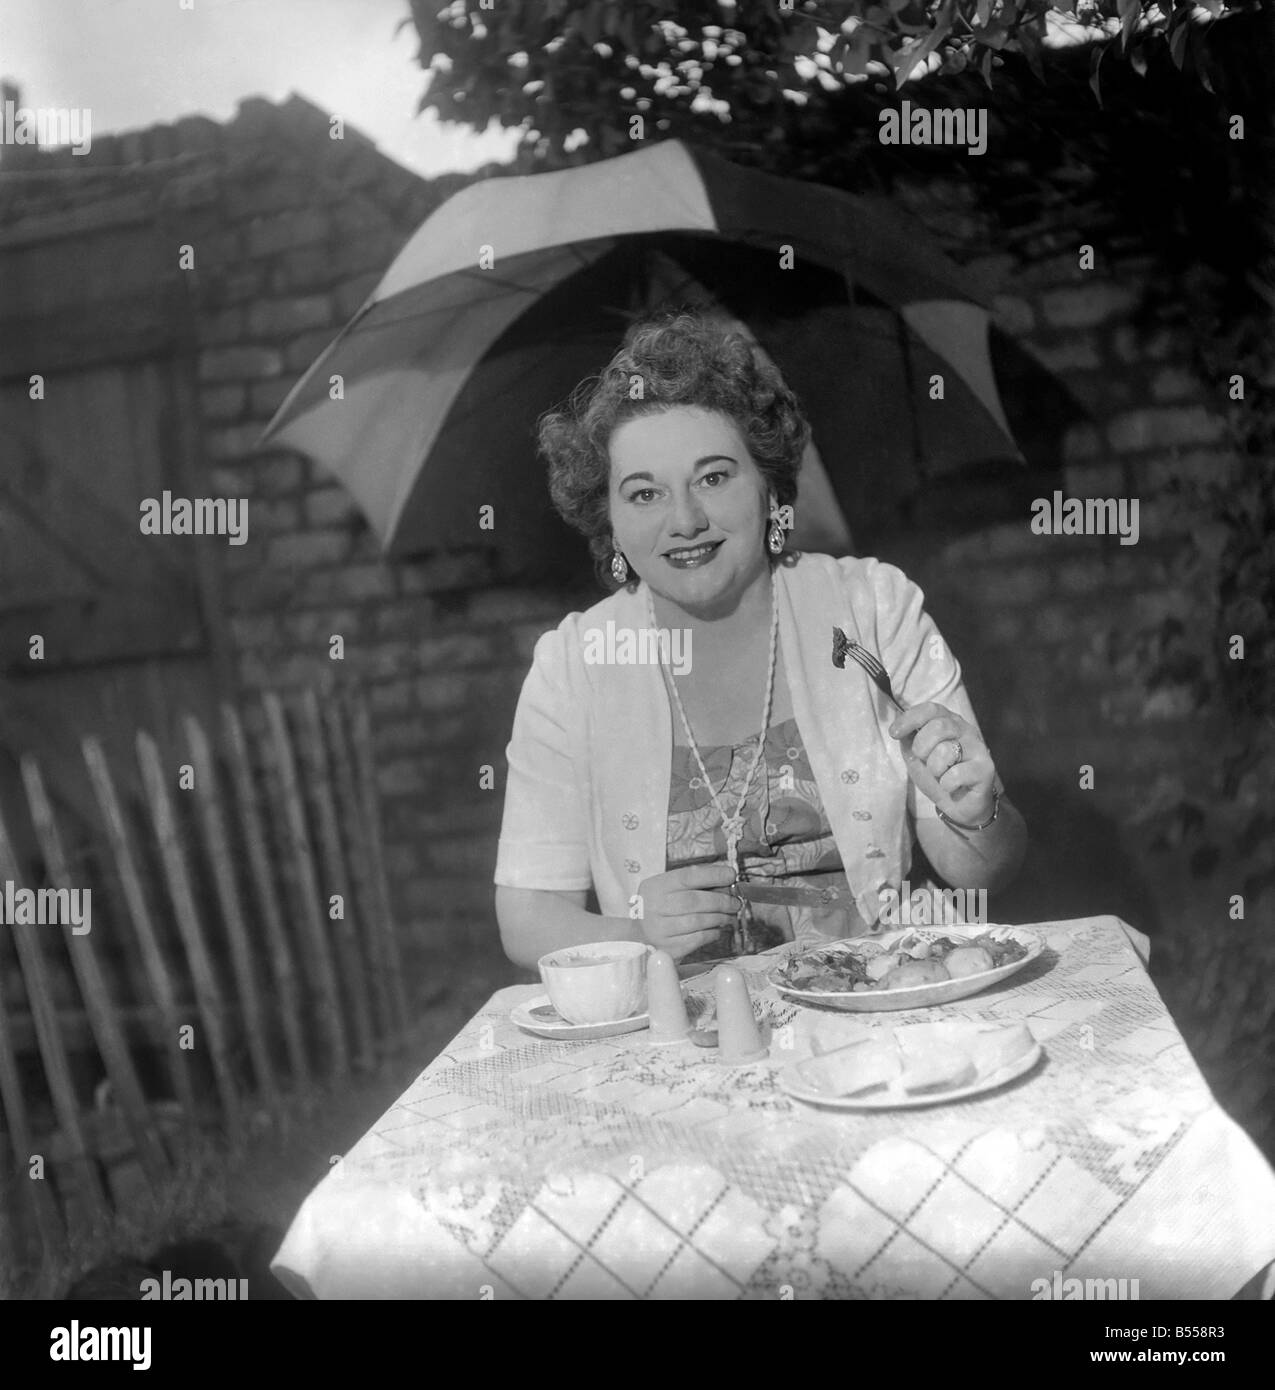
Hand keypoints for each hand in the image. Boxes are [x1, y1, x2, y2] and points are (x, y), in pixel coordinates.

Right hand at [635, 862, 739, 960]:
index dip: (712, 875)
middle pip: (694, 901)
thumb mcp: (667, 889)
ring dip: (719, 918)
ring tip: (729, 917)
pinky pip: (697, 939)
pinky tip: (716, 930)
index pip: (687, 876)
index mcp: (656, 887)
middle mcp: (655, 907)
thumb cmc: (660, 908)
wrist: (638, 936)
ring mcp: (659, 929)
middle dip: (721, 901)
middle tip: (735, 903)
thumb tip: (726, 878)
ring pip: (697, 921)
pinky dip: (712, 934)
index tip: (731, 875)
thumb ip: (693, 882)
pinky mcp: (667, 948)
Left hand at [888, 702, 996, 824]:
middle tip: (922, 760)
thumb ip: (908, 741)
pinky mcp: (985, 769)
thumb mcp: (916, 758)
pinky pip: (956, 774)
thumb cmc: (939, 776)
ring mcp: (978, 749)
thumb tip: (900, 728)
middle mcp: (966, 731)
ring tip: (941, 775)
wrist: (960, 805)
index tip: (894, 732)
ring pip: (946, 750)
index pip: (931, 710)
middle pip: (939, 726)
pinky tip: (951, 786)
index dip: (910, 718)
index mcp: (950, 723)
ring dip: (934, 769)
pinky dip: (946, 784)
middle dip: (921, 746)